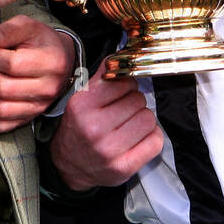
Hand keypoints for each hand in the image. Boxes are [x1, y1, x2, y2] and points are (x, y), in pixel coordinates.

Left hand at [0, 16, 76, 132]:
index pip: (11, 64)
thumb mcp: (28, 26)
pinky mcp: (28, 118)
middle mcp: (47, 88)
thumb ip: (7, 29)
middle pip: (3, 89)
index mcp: (51, 62)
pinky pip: (0, 126)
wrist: (60, 61)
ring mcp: (38, 107)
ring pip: (0, 110)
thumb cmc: (41, 42)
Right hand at [49, 68, 163, 190]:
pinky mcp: (124, 167)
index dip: (126, 86)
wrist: (68, 167)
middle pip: (138, 101)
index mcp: (82, 106)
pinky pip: (155, 141)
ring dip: (143, 120)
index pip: (123, 83)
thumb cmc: (78, 129)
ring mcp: (110, 150)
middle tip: (124, 112)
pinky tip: (138, 139)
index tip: (121, 92)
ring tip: (130, 125)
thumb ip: (102, 77)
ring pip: (149, 119)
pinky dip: (151, 137)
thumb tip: (122, 55)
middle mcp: (94, 128)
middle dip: (134, 103)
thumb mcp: (81, 100)